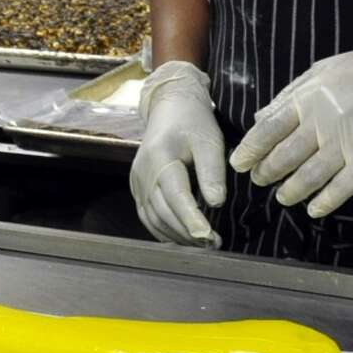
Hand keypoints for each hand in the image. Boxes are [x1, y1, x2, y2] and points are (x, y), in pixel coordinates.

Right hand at [130, 61, 229, 246]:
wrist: (169, 107)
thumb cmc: (193, 122)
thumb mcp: (210, 140)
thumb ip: (212, 171)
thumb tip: (216, 203)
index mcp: (161, 157)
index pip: (175, 196)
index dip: (191, 219)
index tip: (208, 237)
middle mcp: (143, 173)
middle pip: (163, 212)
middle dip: (187, 233)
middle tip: (213, 245)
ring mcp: (137, 181)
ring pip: (153, 218)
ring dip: (176, 235)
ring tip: (202, 245)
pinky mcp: (137, 187)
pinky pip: (147, 216)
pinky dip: (163, 230)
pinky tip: (181, 237)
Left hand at [231, 27, 352, 218]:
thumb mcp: (320, 72)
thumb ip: (289, 97)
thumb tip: (260, 119)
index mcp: (308, 99)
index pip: (268, 130)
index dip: (250, 150)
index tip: (239, 163)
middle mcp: (323, 123)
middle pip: (284, 157)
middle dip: (266, 172)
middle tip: (259, 179)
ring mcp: (347, 144)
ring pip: (309, 177)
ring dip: (291, 191)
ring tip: (282, 196)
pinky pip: (342, 188)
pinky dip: (324, 202)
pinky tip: (313, 208)